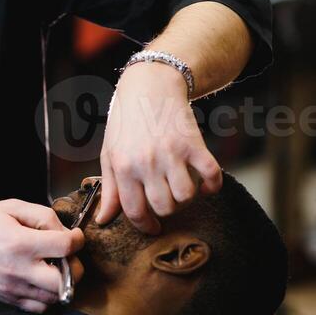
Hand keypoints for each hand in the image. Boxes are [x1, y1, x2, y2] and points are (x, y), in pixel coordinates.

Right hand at [0, 199, 84, 312]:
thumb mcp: (9, 207)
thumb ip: (41, 215)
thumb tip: (63, 231)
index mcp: (20, 243)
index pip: (65, 247)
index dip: (77, 239)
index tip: (74, 236)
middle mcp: (19, 270)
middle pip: (67, 281)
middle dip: (75, 267)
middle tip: (67, 256)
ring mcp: (12, 288)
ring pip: (56, 298)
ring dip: (63, 283)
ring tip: (53, 268)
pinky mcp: (6, 299)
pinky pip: (39, 307)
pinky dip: (47, 296)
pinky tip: (40, 280)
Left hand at [96, 62, 222, 233]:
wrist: (150, 86)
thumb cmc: (126, 123)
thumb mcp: (110, 154)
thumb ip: (109, 189)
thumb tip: (103, 220)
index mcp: (124, 166)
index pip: (135, 211)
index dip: (145, 225)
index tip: (152, 227)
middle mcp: (147, 162)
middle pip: (164, 207)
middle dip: (166, 211)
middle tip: (166, 201)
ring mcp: (172, 153)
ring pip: (186, 196)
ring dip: (187, 198)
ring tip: (181, 188)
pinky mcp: (194, 144)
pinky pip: (211, 175)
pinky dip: (212, 186)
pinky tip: (205, 185)